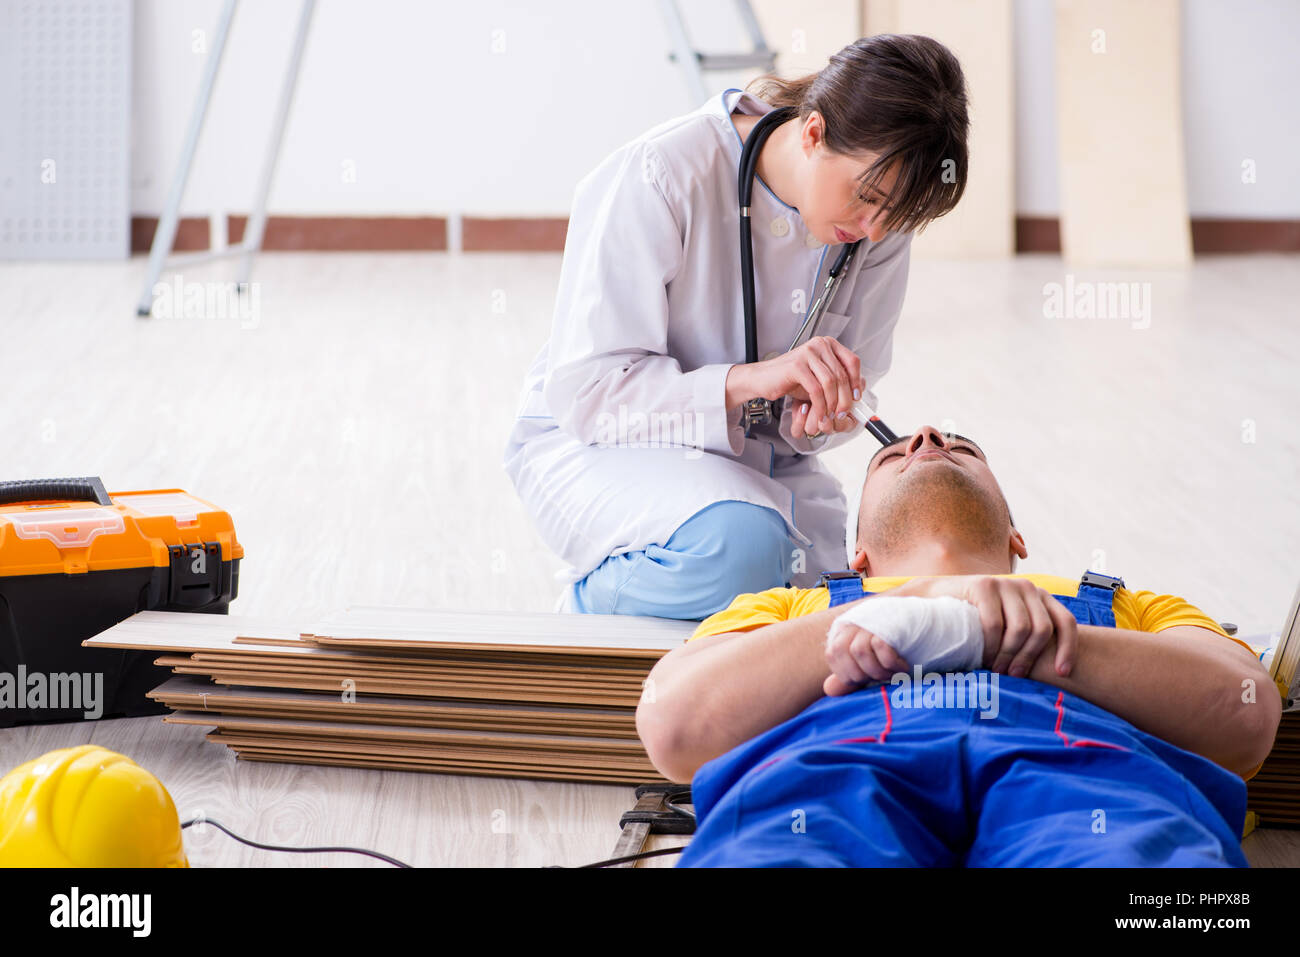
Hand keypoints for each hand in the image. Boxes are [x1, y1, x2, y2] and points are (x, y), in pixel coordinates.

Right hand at [727, 337, 864, 437]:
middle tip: (843, 412)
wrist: (763, 379)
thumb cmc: (790, 378)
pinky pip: (816, 389)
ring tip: (830, 414)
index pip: (852, 361)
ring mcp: (807, 354)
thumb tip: (857, 391)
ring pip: (830, 382)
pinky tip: (819, 413)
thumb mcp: (818, 376)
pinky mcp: (797, 366)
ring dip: (832, 403)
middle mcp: (818, 345)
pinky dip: (820, 405)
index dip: (856, 381)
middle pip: (842, 374)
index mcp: (827, 344)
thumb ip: (836, 379)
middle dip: (844, 398)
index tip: (856, 397)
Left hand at [823, 618, 911, 696]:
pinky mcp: (889, 622)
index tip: (865, 680)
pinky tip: (903, 667)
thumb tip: (828, 690)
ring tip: (893, 673)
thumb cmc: (896, 650)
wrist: (930, 628)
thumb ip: (849, 675)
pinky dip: (891, 663)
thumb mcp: (869, 664)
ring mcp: (871, 619)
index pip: (832, 654)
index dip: (846, 673)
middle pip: (841, 651)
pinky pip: (880, 647)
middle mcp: (855, 620)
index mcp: (845, 629)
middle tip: (881, 679)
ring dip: (877, 670)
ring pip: (859, 650)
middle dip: (860, 674)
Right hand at [896, 576, 1076, 678]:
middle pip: (1042, 629)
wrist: (933, 599)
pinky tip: (983, 657)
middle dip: (1029, 657)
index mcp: (1038, 596)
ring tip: (998, 669)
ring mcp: (1005, 583)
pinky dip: (991, 646)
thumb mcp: (1008, 624)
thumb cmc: (974, 621)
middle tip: (1014, 675)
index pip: (1065, 621)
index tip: (1062, 673)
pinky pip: (995, 625)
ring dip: (1010, 655)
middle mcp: (1026, 586)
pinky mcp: (983, 586)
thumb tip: (1057, 671)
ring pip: (1021, 628)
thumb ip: (1028, 636)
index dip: (1068, 648)